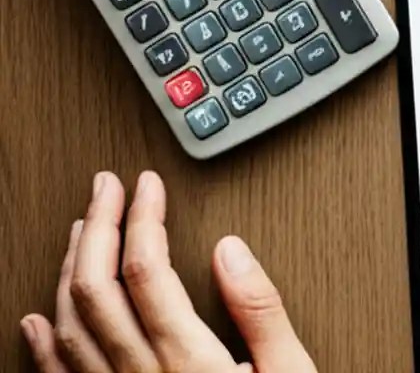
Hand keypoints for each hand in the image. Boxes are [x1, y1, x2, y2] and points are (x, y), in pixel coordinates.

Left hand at [19, 171, 316, 372]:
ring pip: (69, 327)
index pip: (147, 270)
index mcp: (189, 362)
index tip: (147, 186)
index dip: (142, 218)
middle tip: (107, 187)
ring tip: (83, 229)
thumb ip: (260, 311)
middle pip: (97, 289)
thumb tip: (230, 250)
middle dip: (100, 227)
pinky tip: (36, 319)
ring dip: (70, 270)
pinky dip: (40, 345)